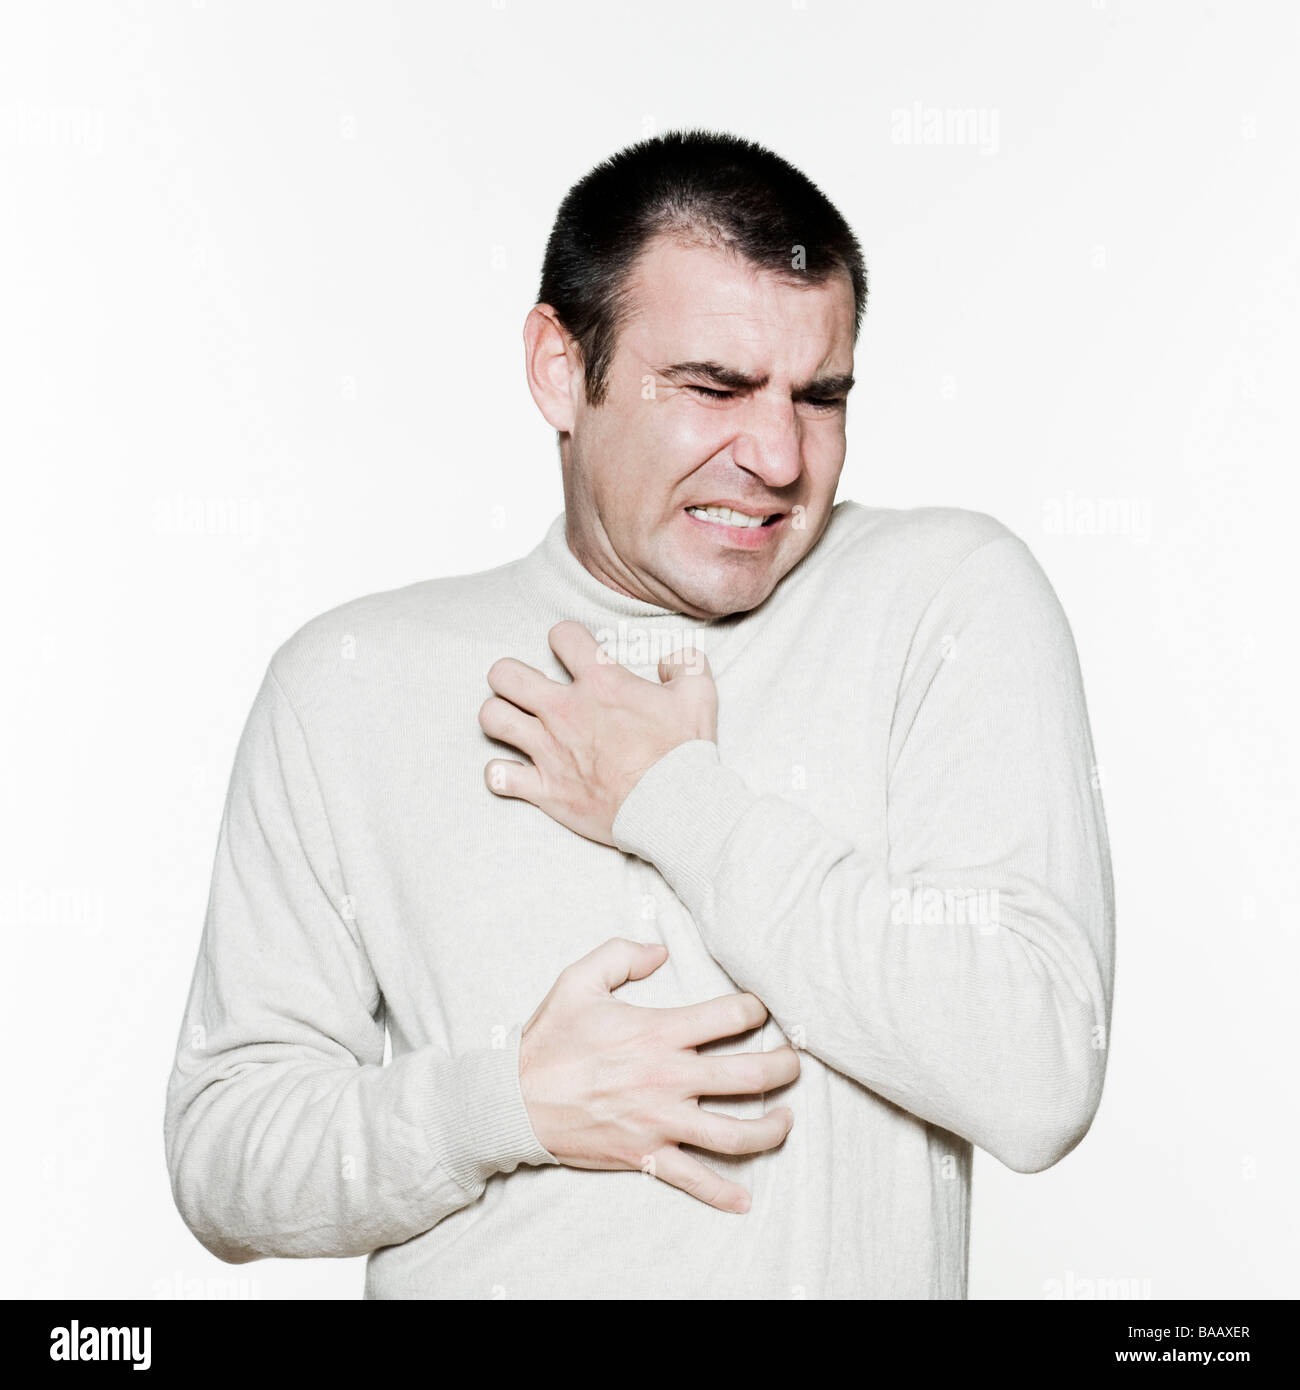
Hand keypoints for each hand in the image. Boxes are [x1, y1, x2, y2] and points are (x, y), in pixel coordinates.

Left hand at [480, 621, 717, 845]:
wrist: (676, 808)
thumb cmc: (685, 753)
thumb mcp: (699, 695)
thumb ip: (684, 665)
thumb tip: (668, 659)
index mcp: (601, 682)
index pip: (561, 635)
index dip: (566, 638)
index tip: (574, 653)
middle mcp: (565, 711)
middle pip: (505, 674)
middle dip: (510, 677)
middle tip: (526, 688)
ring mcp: (549, 751)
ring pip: (492, 718)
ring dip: (500, 718)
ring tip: (514, 724)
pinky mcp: (545, 789)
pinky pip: (497, 776)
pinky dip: (500, 774)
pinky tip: (513, 771)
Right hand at [518, 937, 798, 1213]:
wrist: (515, 1100)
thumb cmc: (549, 1040)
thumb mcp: (578, 980)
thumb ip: (622, 955)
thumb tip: (660, 950)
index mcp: (659, 1032)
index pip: (731, 1016)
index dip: (757, 1008)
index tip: (762, 1009)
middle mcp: (669, 1077)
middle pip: (750, 1075)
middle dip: (785, 1067)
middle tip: (795, 1062)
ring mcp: (661, 1122)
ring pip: (735, 1133)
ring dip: (772, 1129)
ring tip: (787, 1120)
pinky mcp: (647, 1155)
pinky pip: (693, 1179)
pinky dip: (723, 1193)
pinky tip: (746, 1198)